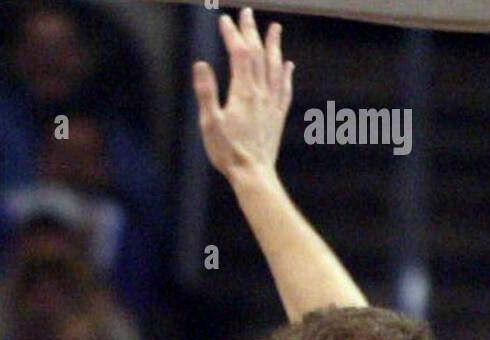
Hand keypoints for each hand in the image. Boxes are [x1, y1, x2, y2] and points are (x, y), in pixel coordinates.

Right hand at [193, 9, 293, 183]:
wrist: (253, 174)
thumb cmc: (228, 153)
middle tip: (248, 13)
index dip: (232, 35)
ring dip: (274, 45)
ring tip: (275, 28)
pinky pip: (285, 89)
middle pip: (258, 54)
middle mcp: (260, 93)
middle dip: (252, 32)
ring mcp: (272, 104)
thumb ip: (206, 93)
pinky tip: (288, 66)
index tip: (225, 20)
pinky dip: (286, 74)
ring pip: (275, 67)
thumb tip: (200, 64)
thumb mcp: (210, 124)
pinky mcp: (277, 116)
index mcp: (243, 92)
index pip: (239, 54)